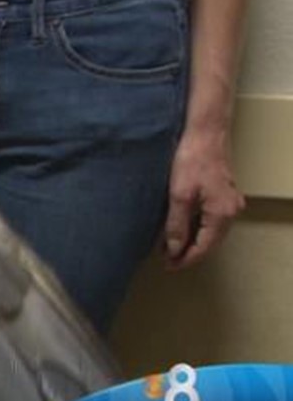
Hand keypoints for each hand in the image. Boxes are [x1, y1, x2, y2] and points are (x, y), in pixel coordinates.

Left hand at [163, 127, 245, 269]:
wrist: (204, 134)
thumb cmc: (192, 160)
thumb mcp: (179, 196)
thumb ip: (177, 225)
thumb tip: (175, 249)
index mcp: (222, 214)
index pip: (204, 247)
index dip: (186, 259)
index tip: (169, 266)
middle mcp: (231, 210)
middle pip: (211, 242)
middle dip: (190, 253)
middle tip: (169, 261)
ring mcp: (230, 201)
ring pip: (212, 231)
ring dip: (194, 241)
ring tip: (173, 248)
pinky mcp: (224, 193)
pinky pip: (212, 220)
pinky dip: (198, 228)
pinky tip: (183, 228)